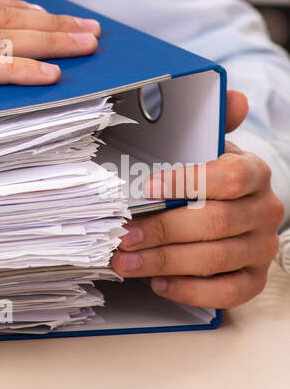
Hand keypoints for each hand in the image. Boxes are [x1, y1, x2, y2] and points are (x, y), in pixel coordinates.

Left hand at [110, 90, 283, 307]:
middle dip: (162, 230)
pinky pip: (227, 292)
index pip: (229, 178)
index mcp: (255, 172)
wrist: (232, 207)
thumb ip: (215, 121)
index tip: (147, 186)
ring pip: (215, 259)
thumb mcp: (208, 146)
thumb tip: (232, 96)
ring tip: (126, 260)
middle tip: (123, 234)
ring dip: (164, 262)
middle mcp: (265, 211)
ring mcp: (261, 247)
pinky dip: (189, 290)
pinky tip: (158, 282)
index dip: (187, 182)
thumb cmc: (209, 175)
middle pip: (215, 223)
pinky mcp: (254, 279)